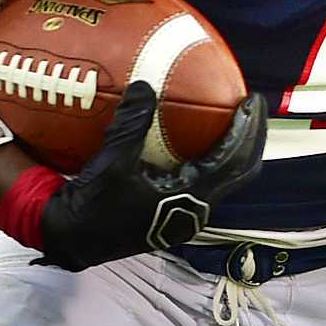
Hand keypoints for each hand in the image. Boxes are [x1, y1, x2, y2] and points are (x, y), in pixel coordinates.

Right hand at [38, 82, 268, 270]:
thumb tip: (145, 85)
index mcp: (192, 198)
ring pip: (225, 178)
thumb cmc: (94, 206)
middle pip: (240, 170)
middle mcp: (198, 209)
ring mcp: (188, 213)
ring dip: (234, 149)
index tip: (252, 100)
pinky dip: (209, 157)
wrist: (73, 240)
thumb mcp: (112, 162)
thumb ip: (131, 124)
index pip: (235, 160)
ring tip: (232, 119)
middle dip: (251, 137)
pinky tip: (194, 139)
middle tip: (251, 106)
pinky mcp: (175, 211)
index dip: (248, 129)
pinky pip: (204, 180)